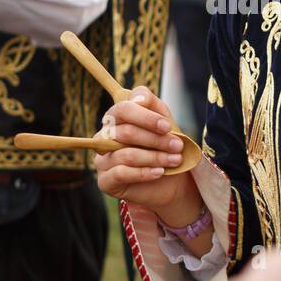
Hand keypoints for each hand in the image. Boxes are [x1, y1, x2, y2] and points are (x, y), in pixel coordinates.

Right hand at [93, 85, 198, 222]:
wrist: (169, 182)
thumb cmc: (163, 148)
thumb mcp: (163, 124)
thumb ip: (152, 105)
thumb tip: (138, 98)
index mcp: (116, 119)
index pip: (123, 109)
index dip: (145, 117)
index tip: (167, 127)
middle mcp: (104, 137)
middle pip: (125, 132)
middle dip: (155, 140)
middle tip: (177, 146)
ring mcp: (102, 160)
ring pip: (126, 154)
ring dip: (155, 157)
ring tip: (174, 160)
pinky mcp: (105, 181)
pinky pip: (121, 173)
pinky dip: (144, 172)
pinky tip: (159, 172)